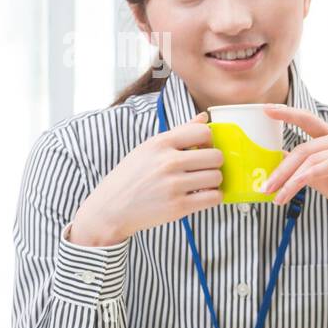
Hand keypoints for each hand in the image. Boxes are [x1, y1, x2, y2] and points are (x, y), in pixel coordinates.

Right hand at [69, 113, 222, 245]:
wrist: (110, 209)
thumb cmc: (130, 177)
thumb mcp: (148, 149)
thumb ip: (178, 132)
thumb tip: (203, 117)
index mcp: (160, 143)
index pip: (203, 132)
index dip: (208, 141)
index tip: (202, 149)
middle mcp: (168, 162)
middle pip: (216, 156)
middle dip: (214, 163)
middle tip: (204, 169)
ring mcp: (173, 185)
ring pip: (217, 177)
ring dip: (214, 182)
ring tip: (201, 184)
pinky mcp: (178, 207)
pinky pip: (213, 198)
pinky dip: (212, 197)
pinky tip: (201, 196)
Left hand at [259, 105, 327, 228]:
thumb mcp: (321, 178)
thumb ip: (303, 166)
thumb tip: (279, 157)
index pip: (307, 120)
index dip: (287, 113)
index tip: (265, 109)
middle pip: (305, 148)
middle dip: (282, 168)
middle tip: (265, 186)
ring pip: (313, 159)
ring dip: (291, 179)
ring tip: (278, 196)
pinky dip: (307, 177)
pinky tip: (294, 188)